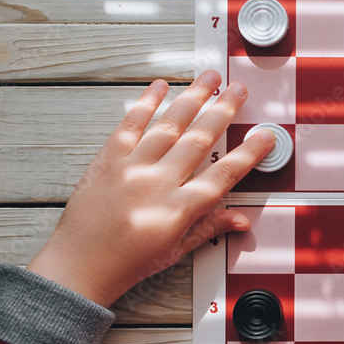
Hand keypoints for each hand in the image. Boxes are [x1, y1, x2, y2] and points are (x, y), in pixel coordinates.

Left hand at [27, 71, 274, 307]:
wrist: (79, 264)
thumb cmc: (126, 262)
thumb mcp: (175, 250)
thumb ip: (209, 228)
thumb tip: (240, 221)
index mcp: (178, 210)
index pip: (224, 175)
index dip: (248, 154)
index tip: (265, 136)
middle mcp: (156, 184)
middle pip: (199, 139)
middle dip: (223, 111)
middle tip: (239, 91)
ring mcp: (131, 168)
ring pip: (169, 125)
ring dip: (192, 98)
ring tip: (209, 78)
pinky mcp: (108, 160)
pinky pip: (129, 125)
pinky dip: (145, 103)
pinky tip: (159, 86)